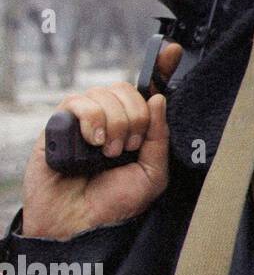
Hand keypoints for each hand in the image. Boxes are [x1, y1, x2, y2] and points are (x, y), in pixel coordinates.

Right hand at [20, 43, 181, 240]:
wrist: (79, 223)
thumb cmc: (114, 202)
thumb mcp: (152, 174)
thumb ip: (160, 137)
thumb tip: (158, 98)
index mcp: (135, 126)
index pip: (148, 89)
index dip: (160, 67)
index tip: (172, 51)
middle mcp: (110, 117)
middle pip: (129, 89)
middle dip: (137, 118)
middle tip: (130, 147)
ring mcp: (84, 118)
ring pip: (107, 93)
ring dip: (116, 124)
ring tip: (109, 153)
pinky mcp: (59, 122)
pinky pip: (80, 102)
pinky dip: (93, 120)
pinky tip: (94, 142)